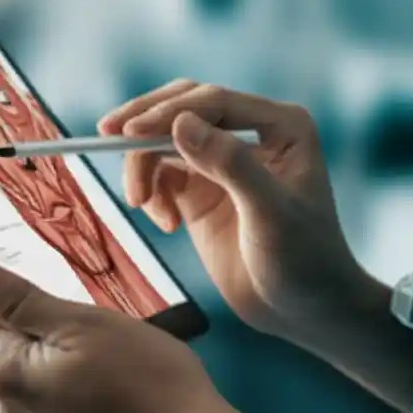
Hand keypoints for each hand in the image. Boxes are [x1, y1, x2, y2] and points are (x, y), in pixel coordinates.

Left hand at [0, 256, 238, 412]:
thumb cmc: (146, 379)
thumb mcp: (83, 324)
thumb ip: (18, 299)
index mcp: (3, 372)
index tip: (2, 244)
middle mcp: (2, 404)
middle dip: (14, 303)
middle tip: (62, 281)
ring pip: (14, 356)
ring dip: (39, 330)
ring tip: (85, 319)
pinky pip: (36, 379)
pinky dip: (55, 357)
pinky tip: (92, 353)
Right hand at [99, 80, 369, 343]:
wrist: (305, 311)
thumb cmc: (304, 260)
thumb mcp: (270, 213)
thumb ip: (230, 165)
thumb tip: (181, 123)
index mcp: (282, 125)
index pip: (215, 101)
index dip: (169, 111)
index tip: (129, 133)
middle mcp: (253, 133)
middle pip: (185, 106)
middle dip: (145, 122)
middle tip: (107, 137)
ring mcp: (225, 160)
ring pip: (167, 139)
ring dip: (144, 165)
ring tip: (140, 203)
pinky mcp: (204, 189)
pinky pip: (163, 172)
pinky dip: (152, 191)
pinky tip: (163, 223)